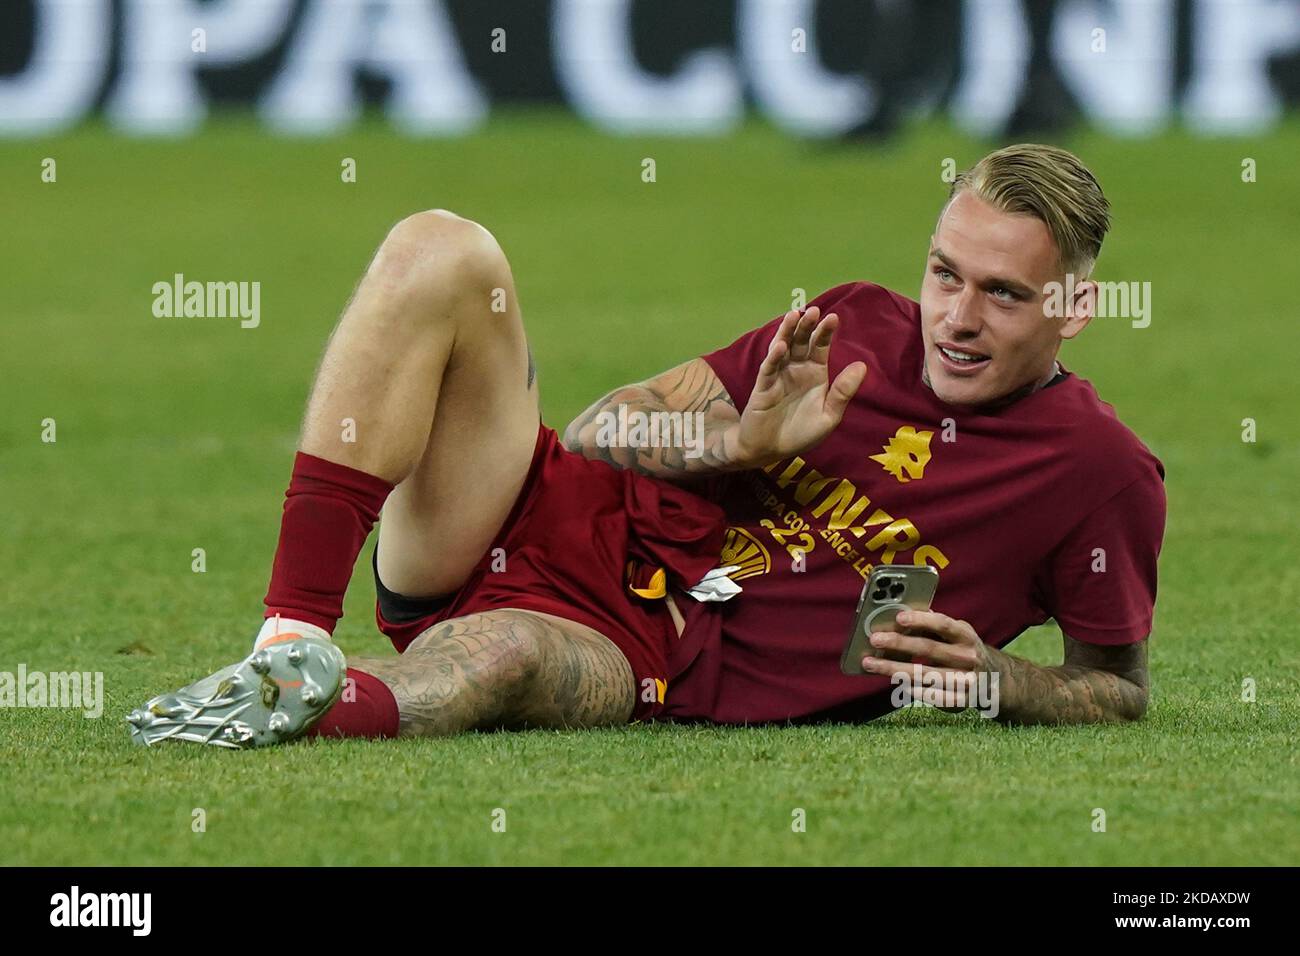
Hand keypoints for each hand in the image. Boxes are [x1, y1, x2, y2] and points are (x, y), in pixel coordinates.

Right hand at [731, 307, 867, 466]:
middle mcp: (796, 369)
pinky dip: (773, 357)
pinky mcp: (763, 387)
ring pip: (782, 348)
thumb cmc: (801, 433)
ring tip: (793, 315)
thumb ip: (843, 391)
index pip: (820, 346)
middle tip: (813, 310)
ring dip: (787, 332)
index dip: (825, 332)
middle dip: (807, 326)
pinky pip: (768, 369)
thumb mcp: (829, 416)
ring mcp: (778, 376)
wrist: (771, 451)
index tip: (834, 318)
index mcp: (814, 373)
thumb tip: (862, 365)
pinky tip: (780, 346)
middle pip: (801, 342)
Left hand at [861, 610, 1005, 714]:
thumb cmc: (964, 650)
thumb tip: (901, 615)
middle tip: (874, 640)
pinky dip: (915, 691)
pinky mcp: (962, 701)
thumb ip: (934, 626)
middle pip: (929, 649)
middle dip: (899, 644)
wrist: (996, 682)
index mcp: (966, 636)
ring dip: (895, 669)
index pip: (944, 624)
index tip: (898, 617)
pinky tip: (897, 685)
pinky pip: (934, 697)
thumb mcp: (957, 634)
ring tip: (871, 664)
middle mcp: (969, 657)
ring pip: (926, 674)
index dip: (922, 620)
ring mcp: (966, 681)